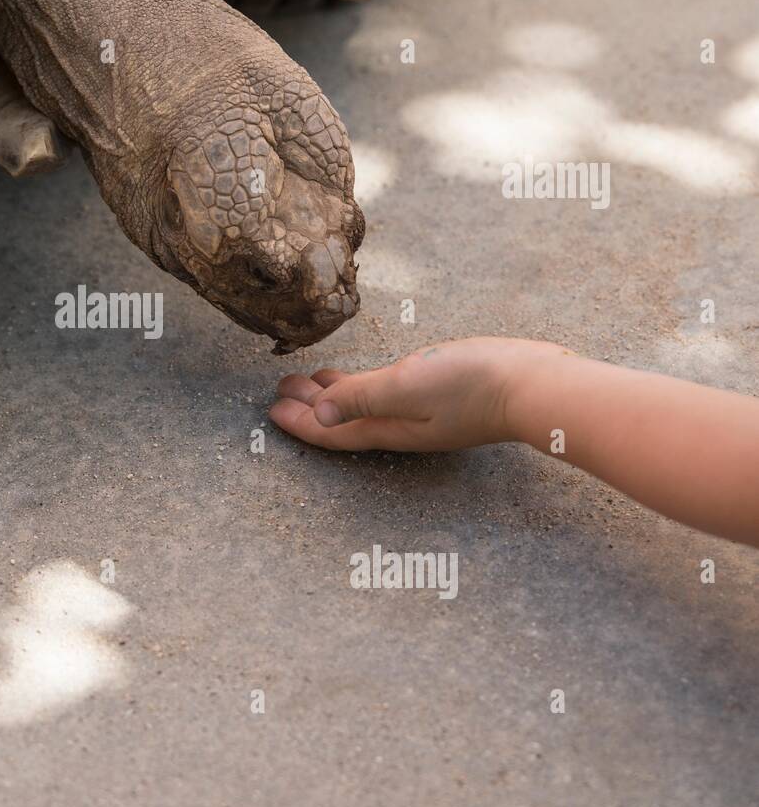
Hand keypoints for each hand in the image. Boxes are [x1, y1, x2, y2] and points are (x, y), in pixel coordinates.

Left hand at [269, 337, 571, 451]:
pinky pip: (389, 393)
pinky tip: (369, 374)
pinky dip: (367, 385)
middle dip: (311, 407)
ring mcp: (424, 411)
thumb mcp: (405, 385)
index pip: (333, 432)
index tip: (270, 411)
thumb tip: (317, 416)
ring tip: (311, 380)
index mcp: (389, 428)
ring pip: (366, 405)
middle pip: (345, 420)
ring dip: (336, 395)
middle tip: (281, 389)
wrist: (536, 383)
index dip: (299, 424)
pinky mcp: (442, 393)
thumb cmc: (471, 384)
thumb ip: (359, 397)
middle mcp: (403, 424)